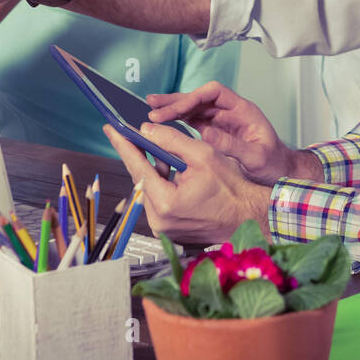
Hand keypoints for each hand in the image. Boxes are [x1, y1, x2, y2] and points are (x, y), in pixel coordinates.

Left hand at [104, 123, 272, 244]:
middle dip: (139, 155)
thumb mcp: (202, 155)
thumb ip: (171, 140)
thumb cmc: (232, 189)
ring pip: (149, 190)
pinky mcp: (168, 230)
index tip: (111, 128)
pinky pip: (157, 201)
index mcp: (166, 203)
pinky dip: (161, 184)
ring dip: (152, 170)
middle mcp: (159, 220)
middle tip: (130, 133)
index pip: (137, 167)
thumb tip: (147, 129)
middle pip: (141, 179)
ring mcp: (163, 228)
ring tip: (154, 149)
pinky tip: (168, 169)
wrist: (248, 216)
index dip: (123, 144)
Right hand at [146, 82, 294, 184]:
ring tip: (151, 110)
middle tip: (153, 105)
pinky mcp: (216, 132)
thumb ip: (232, 145)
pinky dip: (178, 121)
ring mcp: (222, 121)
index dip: (194, 97)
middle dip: (176, 101)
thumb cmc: (274, 165)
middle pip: (200, 98)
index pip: (214, 93)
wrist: (281, 174)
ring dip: (174, 109)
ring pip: (194, 108)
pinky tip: (164, 124)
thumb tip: (206, 132)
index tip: (177, 108)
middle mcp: (231, 112)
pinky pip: (194, 121)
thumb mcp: (255, 158)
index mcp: (243, 111)